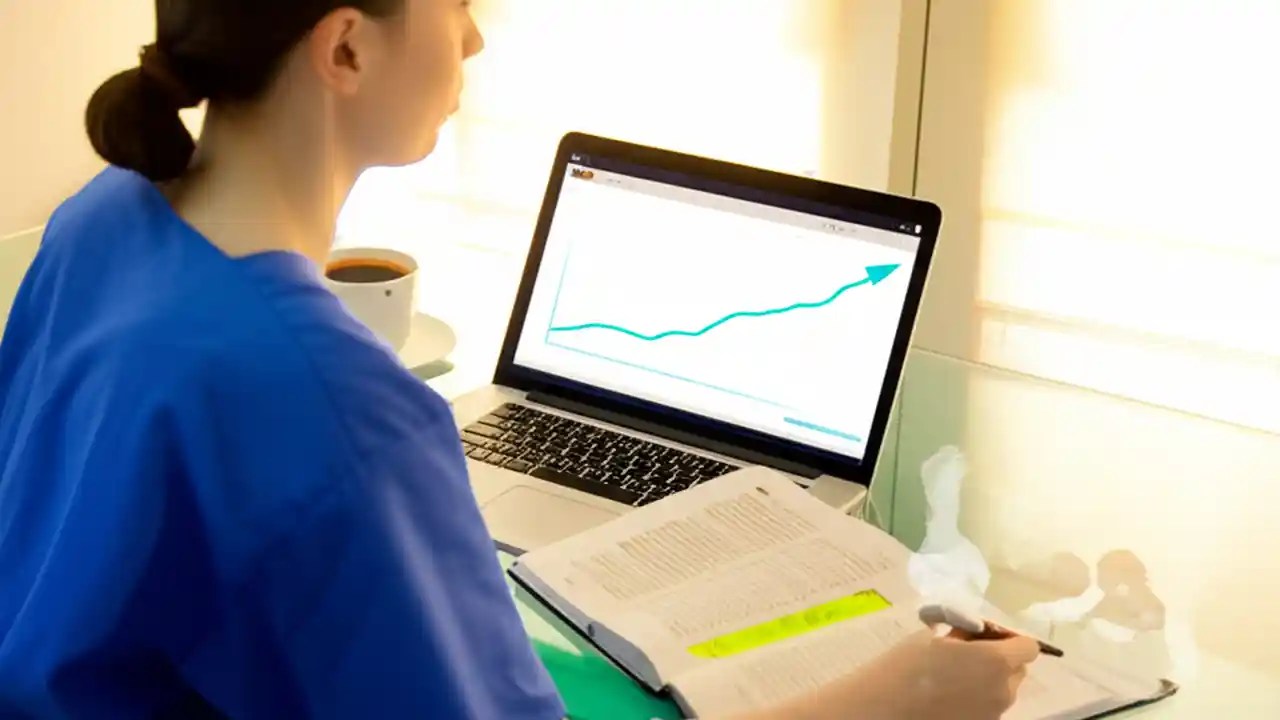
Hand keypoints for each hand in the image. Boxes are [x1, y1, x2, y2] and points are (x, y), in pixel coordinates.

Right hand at [743, 630, 1039, 719]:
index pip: (1028, 646)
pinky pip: (987, 705)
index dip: (1009, 637)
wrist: (885, 708)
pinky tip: (947, 692)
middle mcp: (1004, 690)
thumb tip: (974, 632)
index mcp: (997, 661)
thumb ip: (963, 633)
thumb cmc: (908, 665)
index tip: (984, 634)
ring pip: (1003, 689)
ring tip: (953, 673)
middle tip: (967, 650)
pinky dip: (976, 696)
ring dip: (988, 678)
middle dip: (1001, 658)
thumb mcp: (935, 636)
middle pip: (1018, 669)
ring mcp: (993, 713)